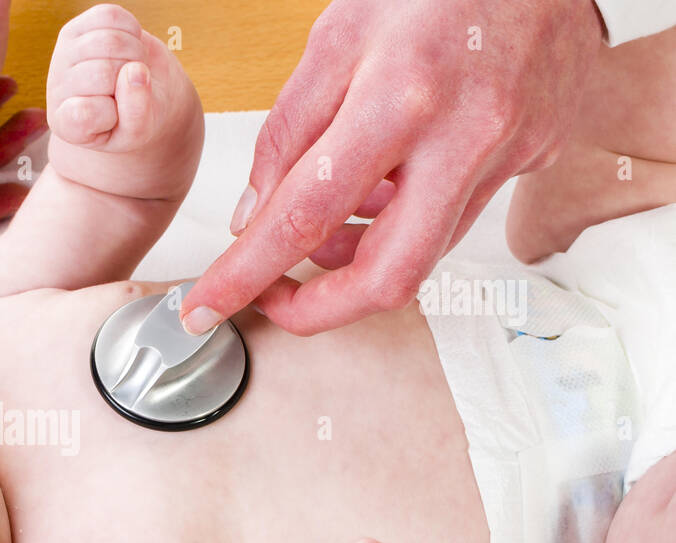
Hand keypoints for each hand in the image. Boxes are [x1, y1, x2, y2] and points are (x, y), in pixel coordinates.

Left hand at [45, 3, 203, 200]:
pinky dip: (132, 30)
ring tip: (133, 68)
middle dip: (131, 79)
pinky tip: (130, 47)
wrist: (137, 92)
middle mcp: (57, 89)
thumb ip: (137, 113)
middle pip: (102, 73)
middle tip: (133, 89)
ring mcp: (63, 55)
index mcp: (66, 124)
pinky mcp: (77, 27)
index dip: (112, 113)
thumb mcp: (139, 131)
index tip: (117, 117)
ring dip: (135, 53)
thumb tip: (134, 71)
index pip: (84, 114)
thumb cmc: (135, 118)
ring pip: (108, 42)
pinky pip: (111, 16)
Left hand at [180, 0, 604, 335]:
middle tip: (273, 300)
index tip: (207, 306)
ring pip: (421, 255)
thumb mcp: (336, 36)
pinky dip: (401, 222)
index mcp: (399, 98)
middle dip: (316, 310)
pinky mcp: (530, 159)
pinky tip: (382, 191)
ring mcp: (507, 153)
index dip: (247, 275)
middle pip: (385, 278)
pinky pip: (453, 220)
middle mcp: (463, 137)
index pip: (305, 216)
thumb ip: (288, 131)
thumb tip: (254, 216)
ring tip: (322, 224)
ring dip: (356, 258)